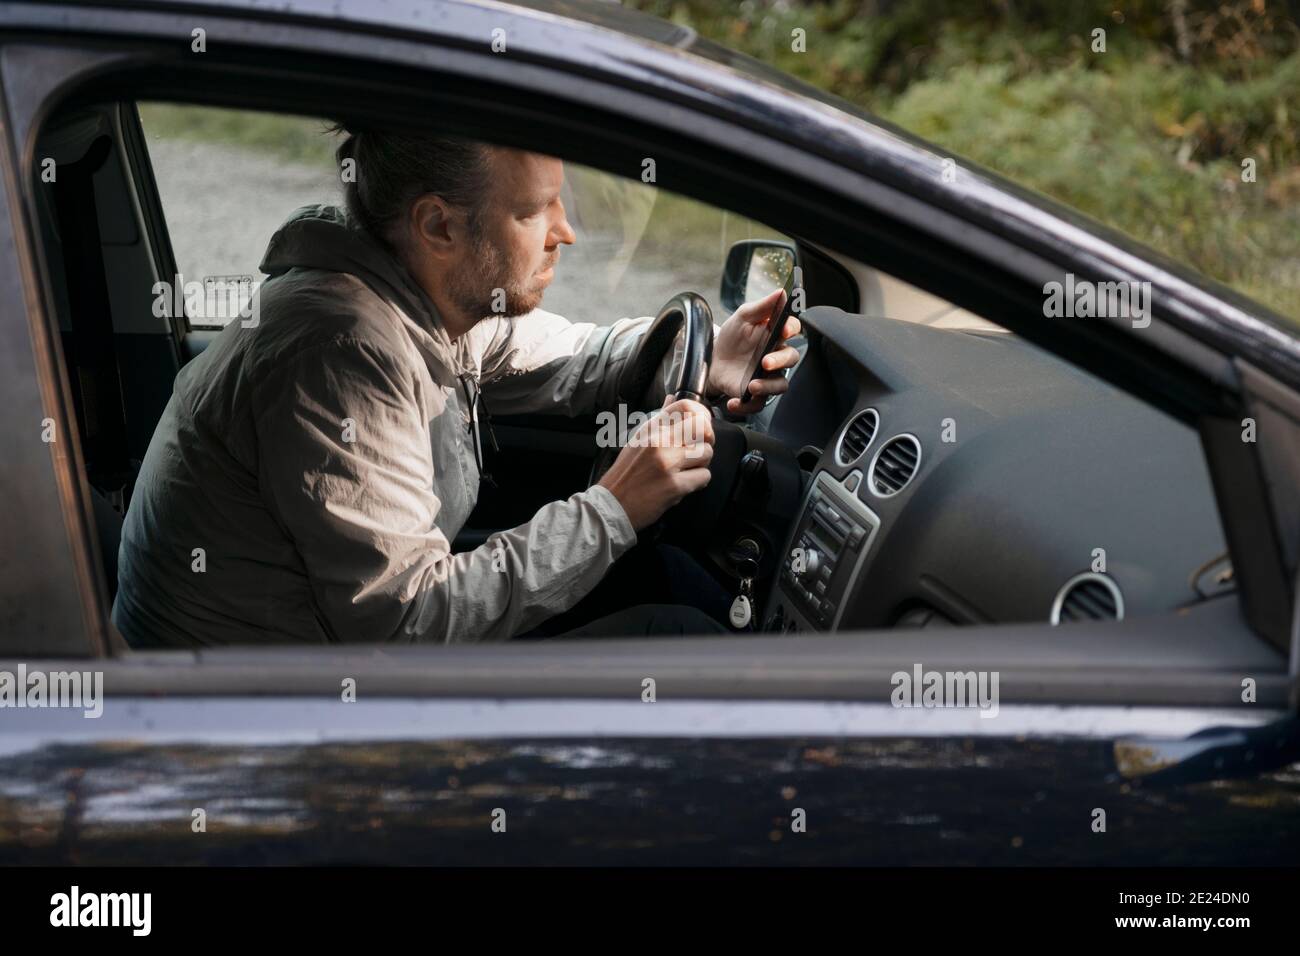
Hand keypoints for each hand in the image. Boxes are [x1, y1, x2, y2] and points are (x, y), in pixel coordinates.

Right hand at [597, 398, 714, 530]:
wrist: (611, 505)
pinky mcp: (674, 485)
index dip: (702, 415)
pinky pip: (704, 476)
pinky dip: (698, 482)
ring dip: (702, 464)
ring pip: (707, 453)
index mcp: (650, 429)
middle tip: (699, 451)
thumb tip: (672, 399)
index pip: (685, 405)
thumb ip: (659, 420)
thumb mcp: (638, 440)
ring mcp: (666, 463)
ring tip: (687, 471)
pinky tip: (684, 484)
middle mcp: (658, 441)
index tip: (702, 426)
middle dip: (707, 440)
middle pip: (702, 427)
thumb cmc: (626, 474)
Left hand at [707, 286, 801, 414]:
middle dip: (780, 361)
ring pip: (779, 385)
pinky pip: (758, 404)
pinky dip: (746, 405)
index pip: (792, 329)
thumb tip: (782, 291)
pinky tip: (734, 401)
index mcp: (775, 335)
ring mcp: (767, 376)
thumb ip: (763, 306)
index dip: (791, 329)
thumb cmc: (732, 337)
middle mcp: (776, 356)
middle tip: (765, 362)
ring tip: (751, 385)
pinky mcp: (755, 393)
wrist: (712, 359)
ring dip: (768, 387)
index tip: (784, 330)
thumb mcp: (743, 317)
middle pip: (790, 359)